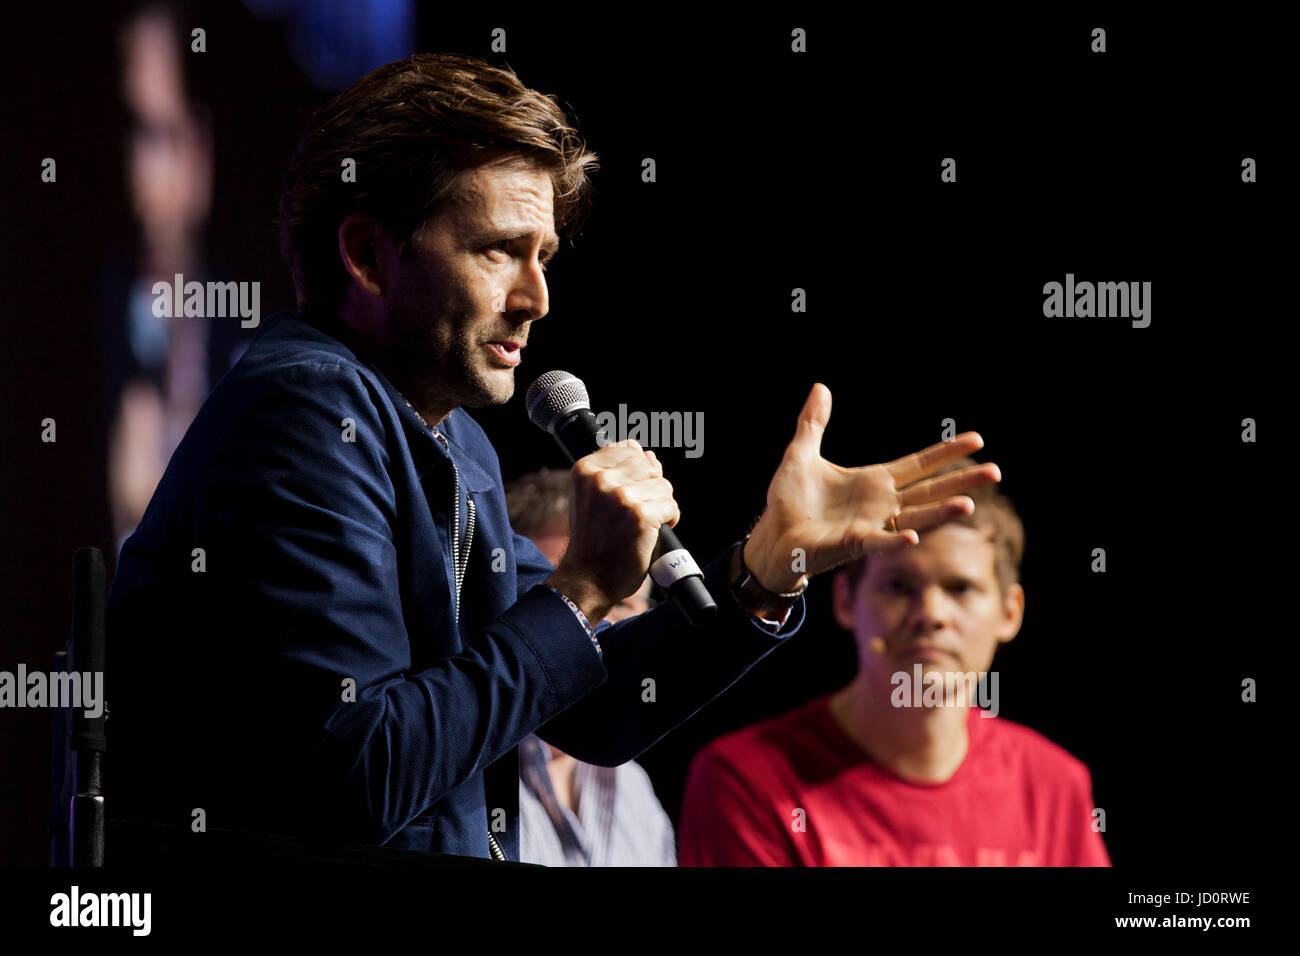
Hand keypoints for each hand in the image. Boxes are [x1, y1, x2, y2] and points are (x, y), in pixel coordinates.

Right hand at [546, 440, 678, 622]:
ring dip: (660, 506)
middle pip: (649, 467)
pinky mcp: (641, 516)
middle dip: (651, 489)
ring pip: (663, 487)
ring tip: (643, 523)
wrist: (588, 577)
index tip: (629, 494)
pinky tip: (652, 531)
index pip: (629, 450)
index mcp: (585, 469)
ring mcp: (622, 497)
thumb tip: (646, 453)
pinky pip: (671, 507)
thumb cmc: (592, 538)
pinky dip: (669, 520)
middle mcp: (601, 479)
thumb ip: (615, 470)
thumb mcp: (592, 496)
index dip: (637, 473)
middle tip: (636, 512)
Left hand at [743, 384, 1000, 592]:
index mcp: (874, 481)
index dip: (945, 451)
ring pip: (915, 517)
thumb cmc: (789, 500)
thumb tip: (820, 387)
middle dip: (961, 480)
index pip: (919, 464)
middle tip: (995, 472)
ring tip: (969, 504)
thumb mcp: (800, 453)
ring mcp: (871, 525)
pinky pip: (879, 542)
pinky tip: (914, 537)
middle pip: (929, 489)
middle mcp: (880, 504)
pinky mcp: (853, 544)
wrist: (773, 534)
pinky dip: (896, 540)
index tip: (977, 439)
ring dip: (941, 512)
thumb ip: (813, 422)